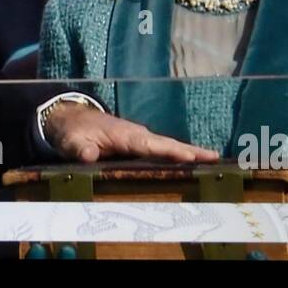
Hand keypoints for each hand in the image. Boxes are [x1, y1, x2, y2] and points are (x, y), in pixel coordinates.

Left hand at [44, 104, 218, 163]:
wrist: (71, 120)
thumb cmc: (73, 132)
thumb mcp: (71, 140)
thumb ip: (79, 148)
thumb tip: (88, 155)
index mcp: (124, 135)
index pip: (151, 145)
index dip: (171, 151)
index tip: (191, 156)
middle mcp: (137, 136)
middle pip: (168, 145)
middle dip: (191, 152)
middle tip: (216, 159)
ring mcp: (140, 141)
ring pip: (168, 148)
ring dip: (191, 155)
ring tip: (215, 164)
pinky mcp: (140, 147)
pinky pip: (162, 152)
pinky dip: (180, 157)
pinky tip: (194, 167)